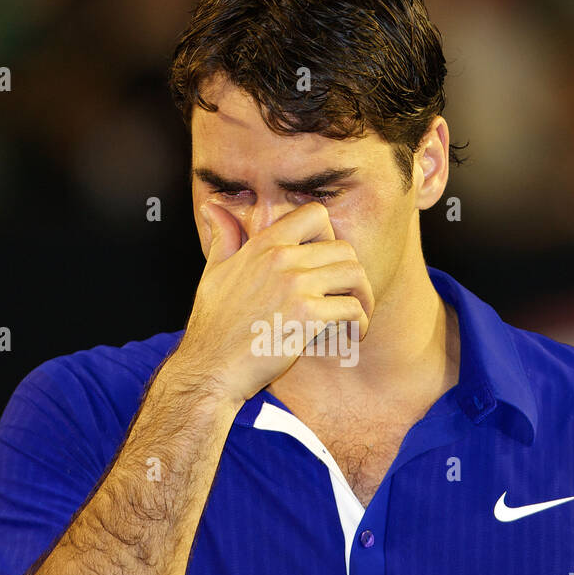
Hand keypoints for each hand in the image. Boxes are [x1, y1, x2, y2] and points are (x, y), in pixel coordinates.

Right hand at [171, 200, 373, 402]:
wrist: (211, 367)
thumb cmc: (212, 326)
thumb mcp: (213, 272)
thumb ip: (223, 237)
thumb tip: (211, 207)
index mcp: (263, 245)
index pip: (315, 215)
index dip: (330, 236)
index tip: (327, 263)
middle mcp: (281, 259)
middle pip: (344, 249)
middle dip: (352, 274)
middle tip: (349, 296)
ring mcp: (295, 286)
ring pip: (355, 276)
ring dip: (362, 298)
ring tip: (356, 316)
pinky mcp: (306, 316)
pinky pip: (352, 310)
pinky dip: (358, 324)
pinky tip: (349, 336)